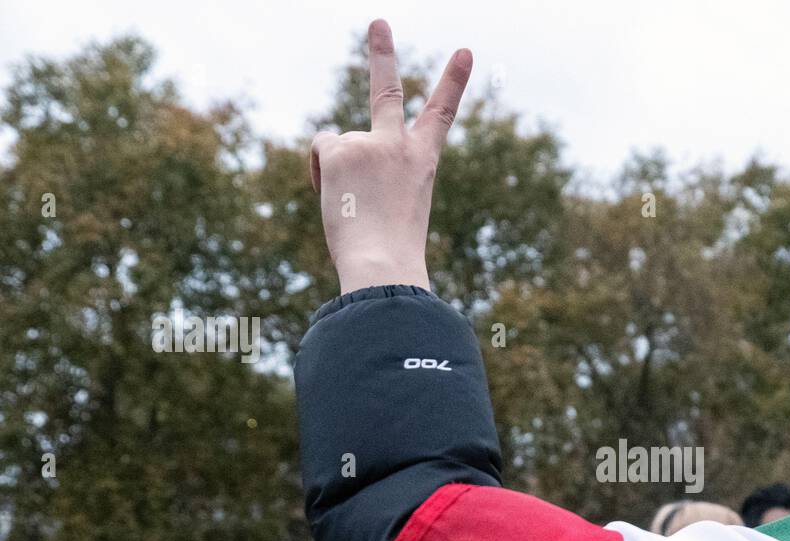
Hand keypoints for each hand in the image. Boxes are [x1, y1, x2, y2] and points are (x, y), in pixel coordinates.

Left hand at [310, 20, 472, 294]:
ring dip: (336, 172)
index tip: (465, 52)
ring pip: (339, 145)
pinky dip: (320, 174)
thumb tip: (336, 155)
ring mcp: (369, 142)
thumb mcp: (396, 209)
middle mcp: (398, 144)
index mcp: (423, 162)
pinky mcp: (340, 149)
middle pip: (387, 90)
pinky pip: (321, 151)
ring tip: (353, 206)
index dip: (453, 82)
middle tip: (378, 23)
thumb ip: (375, 175)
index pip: (441, 115)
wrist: (384, 263)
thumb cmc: (393, 251)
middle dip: (382, 53)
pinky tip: (336, 196)